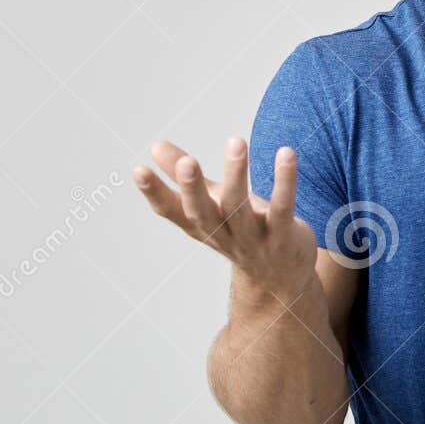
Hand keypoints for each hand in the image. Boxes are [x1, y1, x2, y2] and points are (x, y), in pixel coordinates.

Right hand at [132, 137, 316, 292]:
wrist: (280, 281)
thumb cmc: (241, 232)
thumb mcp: (211, 204)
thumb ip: (186, 176)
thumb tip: (155, 146)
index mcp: (201, 225)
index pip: (172, 211)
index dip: (155, 193)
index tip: (138, 170)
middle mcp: (222, 235)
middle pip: (202, 214)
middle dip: (192, 189)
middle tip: (187, 161)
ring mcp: (253, 240)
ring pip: (241, 209)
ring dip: (237, 175)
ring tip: (236, 142)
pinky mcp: (283, 238)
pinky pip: (282, 208)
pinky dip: (284, 182)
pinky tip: (286, 154)